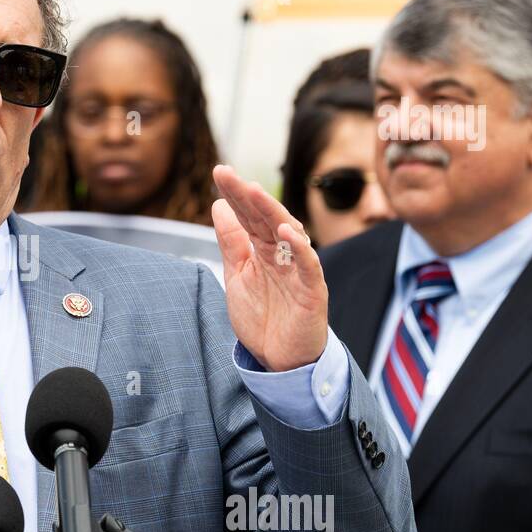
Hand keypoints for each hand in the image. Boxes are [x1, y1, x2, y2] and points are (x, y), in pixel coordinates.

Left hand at [211, 164, 327, 371]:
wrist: (280, 359)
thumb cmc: (263, 316)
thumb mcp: (237, 275)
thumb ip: (231, 243)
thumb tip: (219, 206)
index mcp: (263, 250)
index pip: (248, 216)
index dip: (235, 195)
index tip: (219, 171)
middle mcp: (283, 254)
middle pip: (265, 218)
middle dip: (247, 196)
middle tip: (228, 174)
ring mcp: (299, 270)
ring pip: (288, 233)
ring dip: (271, 212)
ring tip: (253, 192)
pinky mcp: (312, 290)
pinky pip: (309, 265)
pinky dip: (300, 247)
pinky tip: (286, 230)